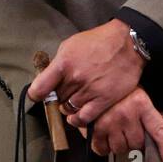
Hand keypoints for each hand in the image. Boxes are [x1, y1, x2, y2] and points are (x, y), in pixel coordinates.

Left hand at [27, 19, 143, 124]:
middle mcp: (75, 78)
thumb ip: (58, 63)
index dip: (35, 94)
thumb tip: (48, 78)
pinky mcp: (103, 100)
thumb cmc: (98, 41)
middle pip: (56, 98)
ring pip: (68, 108)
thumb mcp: (71, 45)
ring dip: (68, 106)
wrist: (127, 44)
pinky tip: (75, 118)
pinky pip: (84, 118)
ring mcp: (89, 90)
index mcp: (64, 63)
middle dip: (57, 96)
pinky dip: (77, 120)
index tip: (37, 95)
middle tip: (63, 92)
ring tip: (73, 99)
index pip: (39, 88)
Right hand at [79, 86, 162, 161]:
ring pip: (120, 149)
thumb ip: (146, 114)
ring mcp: (110, 122)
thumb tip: (156, 139)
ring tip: (115, 130)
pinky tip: (104, 135)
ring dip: (118, 144)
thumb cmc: (118, 91)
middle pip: (137, 144)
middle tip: (128, 129)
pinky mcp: (95, 128)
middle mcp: (126, 114)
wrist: (92, 82)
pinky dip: (103, 147)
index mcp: (141, 104)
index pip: (159, 130)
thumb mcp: (136, 95)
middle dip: (134, 140)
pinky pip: (102, 149)